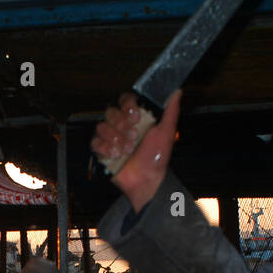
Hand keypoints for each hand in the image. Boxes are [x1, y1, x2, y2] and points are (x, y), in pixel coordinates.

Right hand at [91, 89, 181, 212]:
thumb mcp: (166, 132)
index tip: (136, 117)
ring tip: (127, 150)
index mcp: (135, 117)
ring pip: (102, 126)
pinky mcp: (102, 150)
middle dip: (122, 125)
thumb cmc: (157, 157)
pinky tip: (116, 155)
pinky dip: (105, 148)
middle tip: (134, 137)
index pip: (125, 100)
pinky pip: (95, 142)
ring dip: (115, 138)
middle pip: (111, 112)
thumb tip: (177, 92)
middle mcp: (121, 124)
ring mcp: (110, 137)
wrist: (147, 180)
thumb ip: (171, 111)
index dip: (128, 106)